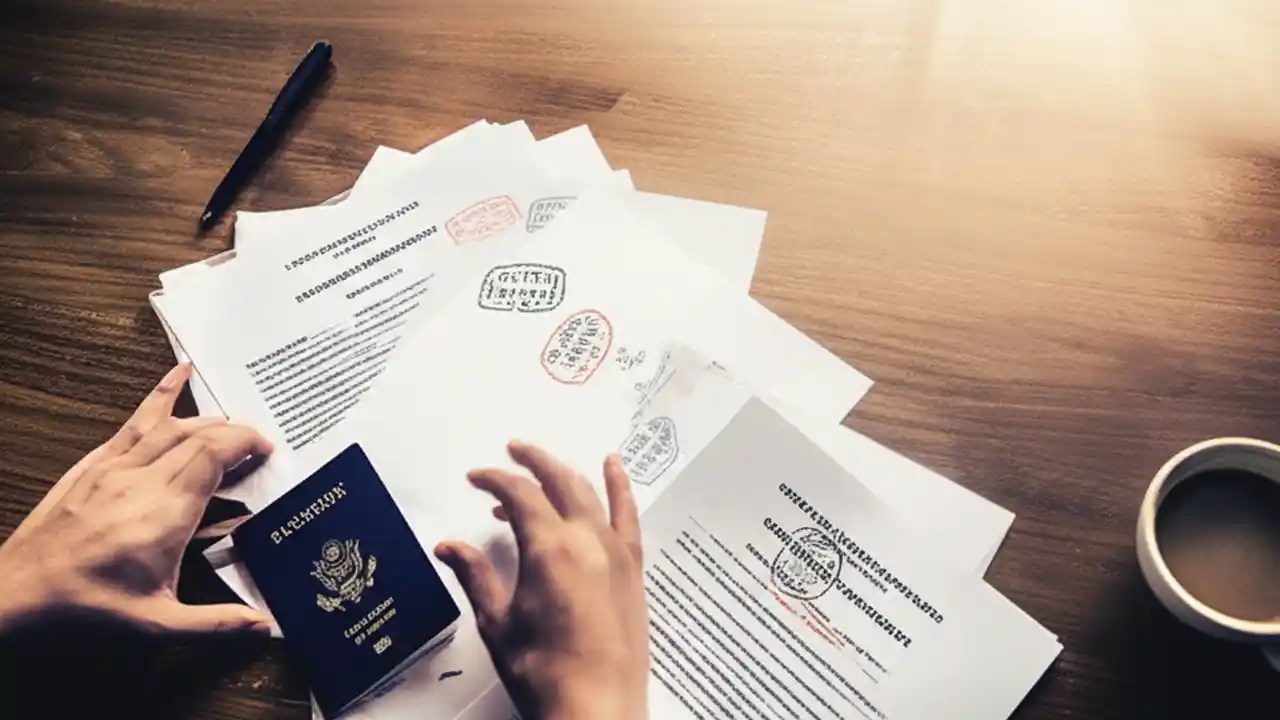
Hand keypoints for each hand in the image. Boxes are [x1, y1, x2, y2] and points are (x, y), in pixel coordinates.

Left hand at [0, 364, 273, 636]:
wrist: (18, 594)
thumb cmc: (83, 607)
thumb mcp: (157, 624)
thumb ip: (215, 623)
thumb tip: (262, 626)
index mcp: (165, 513)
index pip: (214, 456)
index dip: (245, 445)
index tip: (266, 449)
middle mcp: (142, 482)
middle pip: (198, 437)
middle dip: (233, 433)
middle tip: (256, 442)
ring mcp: (114, 469)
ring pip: (170, 426)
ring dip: (205, 418)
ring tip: (228, 418)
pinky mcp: (92, 467)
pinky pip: (133, 423)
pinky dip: (158, 398)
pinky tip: (172, 380)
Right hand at [435, 442, 647, 719]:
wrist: (597, 710)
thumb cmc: (544, 674)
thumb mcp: (498, 624)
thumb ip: (476, 577)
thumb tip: (449, 546)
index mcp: (550, 549)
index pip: (520, 495)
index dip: (495, 480)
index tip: (476, 478)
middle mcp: (588, 540)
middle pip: (560, 481)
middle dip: (532, 462)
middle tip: (510, 453)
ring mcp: (617, 552)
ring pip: (591, 493)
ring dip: (566, 474)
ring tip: (544, 466)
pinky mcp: (634, 569)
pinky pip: (628, 514)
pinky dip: (619, 486)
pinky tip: (613, 467)